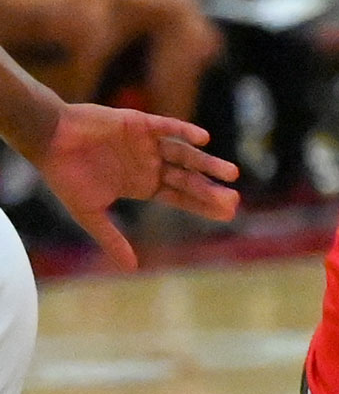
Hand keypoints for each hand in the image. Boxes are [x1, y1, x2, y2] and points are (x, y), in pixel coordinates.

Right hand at [40, 104, 239, 269]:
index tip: (229, 214)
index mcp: (143, 185)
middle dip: (211, 189)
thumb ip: (112, 238)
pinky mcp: (140, 124)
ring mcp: (148, 144)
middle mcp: (151, 165)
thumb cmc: (65, 176)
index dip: (204, 204)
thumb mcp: (90, 213)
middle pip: (188, 178)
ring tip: (231, 173)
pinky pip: (167, 127)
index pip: (181, 197)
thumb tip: (132, 269)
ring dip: (207, 162)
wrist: (47, 140)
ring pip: (185, 154)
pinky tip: (203, 139)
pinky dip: (184, 131)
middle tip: (236, 199)